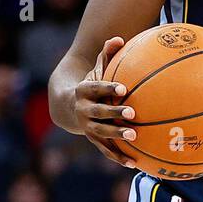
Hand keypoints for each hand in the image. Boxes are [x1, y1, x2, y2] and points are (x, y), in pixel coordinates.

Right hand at [75, 37, 137, 167]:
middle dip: (114, 113)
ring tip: (134, 137)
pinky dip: (118, 157)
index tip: (124, 88)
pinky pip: (106, 149)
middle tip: (133, 113)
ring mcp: (87, 127)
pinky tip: (134, 163)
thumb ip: (107, 54)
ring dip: (117, 135)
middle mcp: (83, 110)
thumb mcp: (96, 69)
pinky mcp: (93, 140)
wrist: (67, 108)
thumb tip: (119, 38)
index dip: (108, 88)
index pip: (96, 88)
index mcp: (83, 91)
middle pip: (99, 112)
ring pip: (101, 133)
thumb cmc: (90, 86)